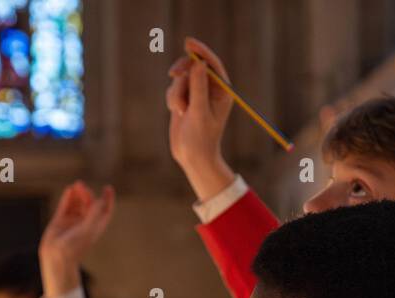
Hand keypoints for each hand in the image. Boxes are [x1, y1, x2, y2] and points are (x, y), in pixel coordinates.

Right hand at [39, 181, 114, 297]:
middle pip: (89, 205)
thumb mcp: (87, 230)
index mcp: (95, 228)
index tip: (108, 188)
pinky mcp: (60, 221)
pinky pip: (65, 207)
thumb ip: (94, 214)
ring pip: (77, 204)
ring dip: (77, 195)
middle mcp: (84, 224)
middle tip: (82, 186)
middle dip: (87, 195)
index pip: (104, 212)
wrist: (56, 258)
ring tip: (76, 186)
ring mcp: (72, 222)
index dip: (107, 200)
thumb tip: (101, 200)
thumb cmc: (74, 248)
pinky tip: (69, 190)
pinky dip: (67, 198)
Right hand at [165, 37, 237, 201]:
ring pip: (180, 79)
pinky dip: (172, 99)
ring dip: (176, 93)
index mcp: (223, 91)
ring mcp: (197, 94)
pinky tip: (178, 114)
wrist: (192, 157)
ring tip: (182, 112)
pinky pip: (173, 88)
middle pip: (193, 66)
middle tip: (173, 75)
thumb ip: (199, 88)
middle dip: (183, 71)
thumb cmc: (201, 139)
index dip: (201, 52)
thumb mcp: (199, 113)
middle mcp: (211, 90)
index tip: (189, 43)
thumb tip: (198, 64)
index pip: (212, 64)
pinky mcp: (185, 99)